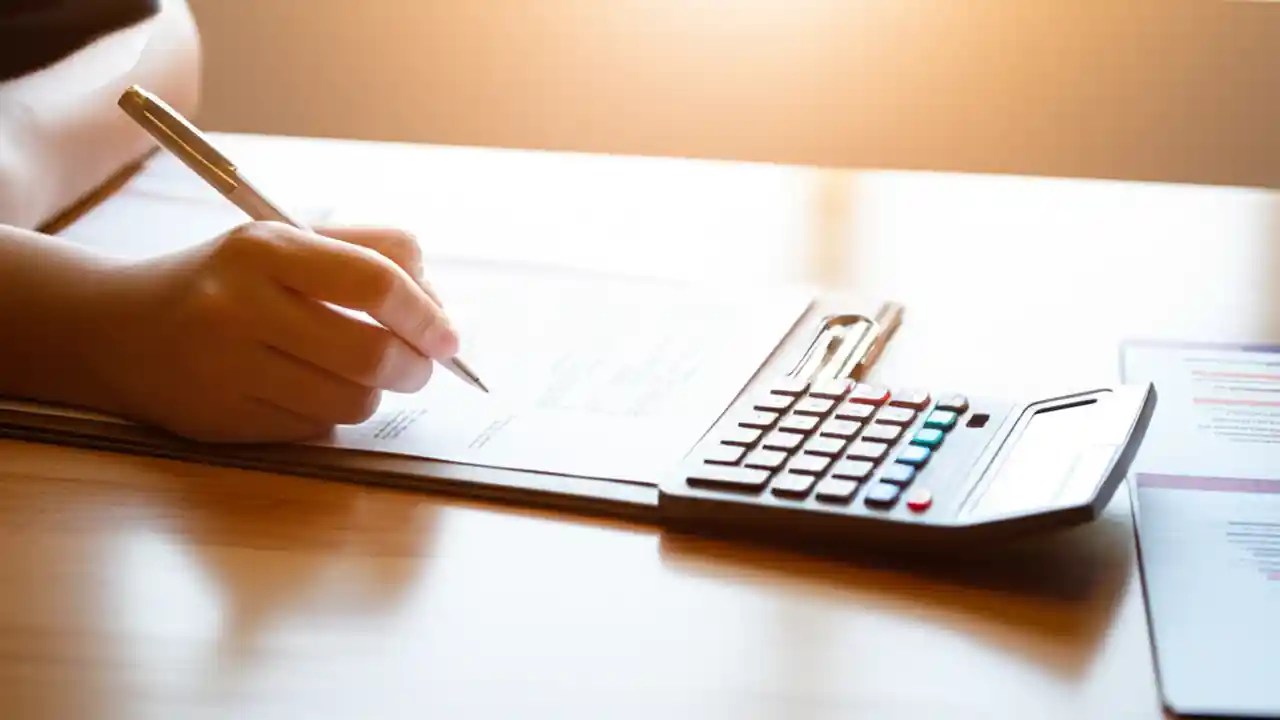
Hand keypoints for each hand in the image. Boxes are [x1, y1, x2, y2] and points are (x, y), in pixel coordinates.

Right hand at [89, 222, 454, 442]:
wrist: (117, 329)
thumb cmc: (225, 281)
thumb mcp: (283, 243)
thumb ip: (368, 255)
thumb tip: (441, 307)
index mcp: (264, 248)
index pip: (374, 281)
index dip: (427, 313)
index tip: (449, 336)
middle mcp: (240, 306)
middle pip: (372, 353)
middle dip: (414, 366)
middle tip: (419, 365)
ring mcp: (227, 368)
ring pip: (351, 401)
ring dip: (373, 393)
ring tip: (354, 373)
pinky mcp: (223, 421)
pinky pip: (315, 429)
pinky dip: (330, 414)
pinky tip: (304, 390)